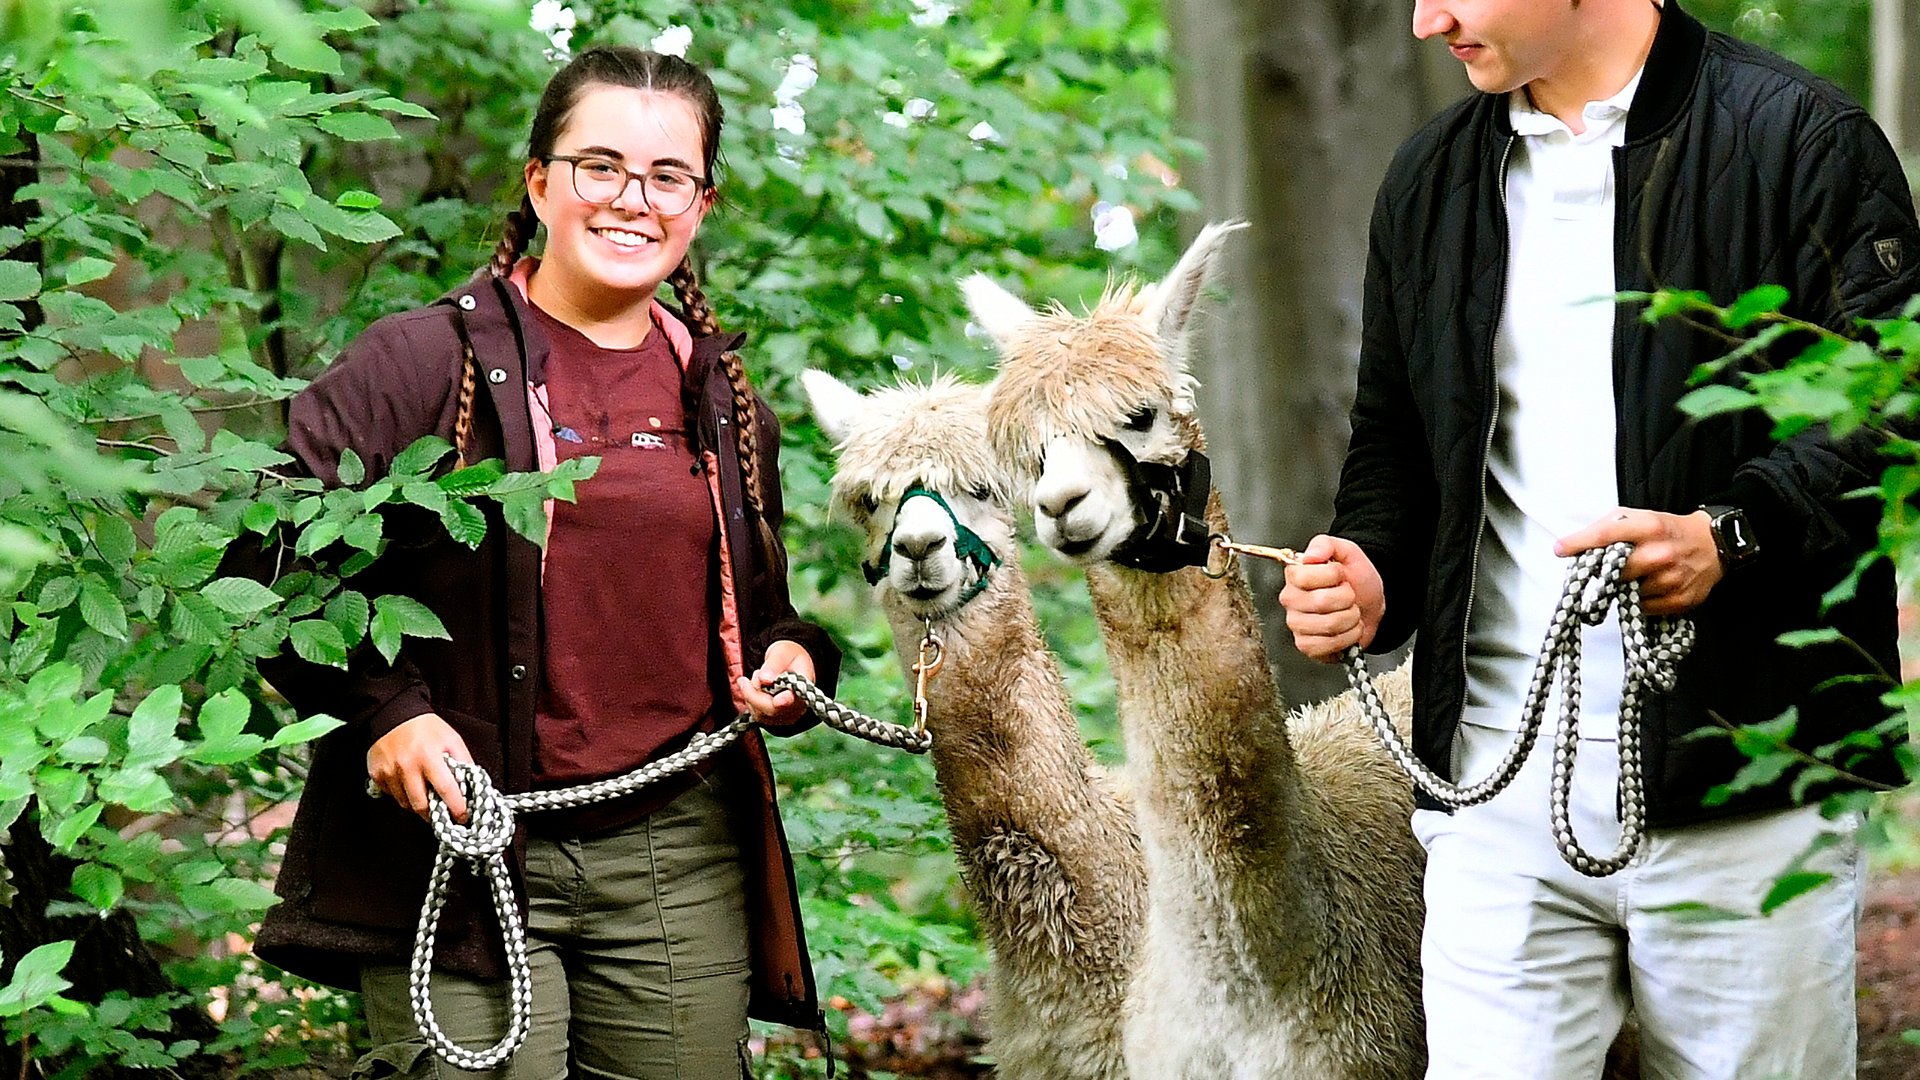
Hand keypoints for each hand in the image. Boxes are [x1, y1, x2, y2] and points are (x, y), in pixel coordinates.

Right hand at [367, 713, 473, 822]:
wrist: (393, 714)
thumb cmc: (424, 727)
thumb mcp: (451, 739)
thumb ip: (463, 760)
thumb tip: (472, 783)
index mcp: (429, 757)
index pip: (446, 789)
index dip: (456, 807)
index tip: (462, 816)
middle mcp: (407, 766)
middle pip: (421, 805)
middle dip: (433, 814)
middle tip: (441, 812)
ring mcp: (389, 772)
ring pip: (405, 803)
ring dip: (416, 804)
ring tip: (424, 794)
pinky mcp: (376, 775)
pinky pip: (391, 795)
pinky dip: (401, 794)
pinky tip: (407, 783)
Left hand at [739, 640, 815, 724]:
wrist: (791, 664)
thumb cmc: (788, 656)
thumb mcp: (782, 652)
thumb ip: (774, 664)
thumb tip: (764, 679)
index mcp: (804, 687)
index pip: (794, 698)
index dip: (784, 701)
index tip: (778, 700)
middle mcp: (799, 706)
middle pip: (771, 709)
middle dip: (754, 693)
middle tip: (750, 676)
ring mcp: (788, 716)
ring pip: (760, 714)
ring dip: (752, 695)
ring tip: (759, 676)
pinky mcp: (776, 720)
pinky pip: (757, 715)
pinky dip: (751, 701)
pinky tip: (756, 688)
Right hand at [1278, 534, 1385, 661]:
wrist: (1370, 604)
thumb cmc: (1356, 579)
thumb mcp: (1346, 552)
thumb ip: (1326, 544)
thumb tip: (1310, 555)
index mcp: (1295, 575)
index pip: (1306, 577)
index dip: (1333, 576)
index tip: (1339, 574)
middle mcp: (1291, 600)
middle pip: (1321, 602)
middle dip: (1347, 598)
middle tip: (1348, 595)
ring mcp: (1297, 625)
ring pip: (1329, 624)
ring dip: (1350, 618)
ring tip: (1349, 611)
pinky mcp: (1306, 645)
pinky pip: (1329, 644)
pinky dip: (1348, 637)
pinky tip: (1347, 629)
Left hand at [1554, 507, 1722, 615]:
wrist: (1713, 543)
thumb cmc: (1668, 529)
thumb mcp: (1640, 516)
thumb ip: (1609, 527)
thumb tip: (1575, 545)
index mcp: (1650, 527)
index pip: (1606, 536)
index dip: (1579, 543)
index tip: (1561, 549)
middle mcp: (1661, 554)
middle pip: (1613, 572)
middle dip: (1602, 573)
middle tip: (1601, 571)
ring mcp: (1671, 579)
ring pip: (1626, 593)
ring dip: (1621, 589)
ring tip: (1634, 576)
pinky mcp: (1679, 600)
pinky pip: (1643, 608)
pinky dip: (1638, 600)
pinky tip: (1648, 587)